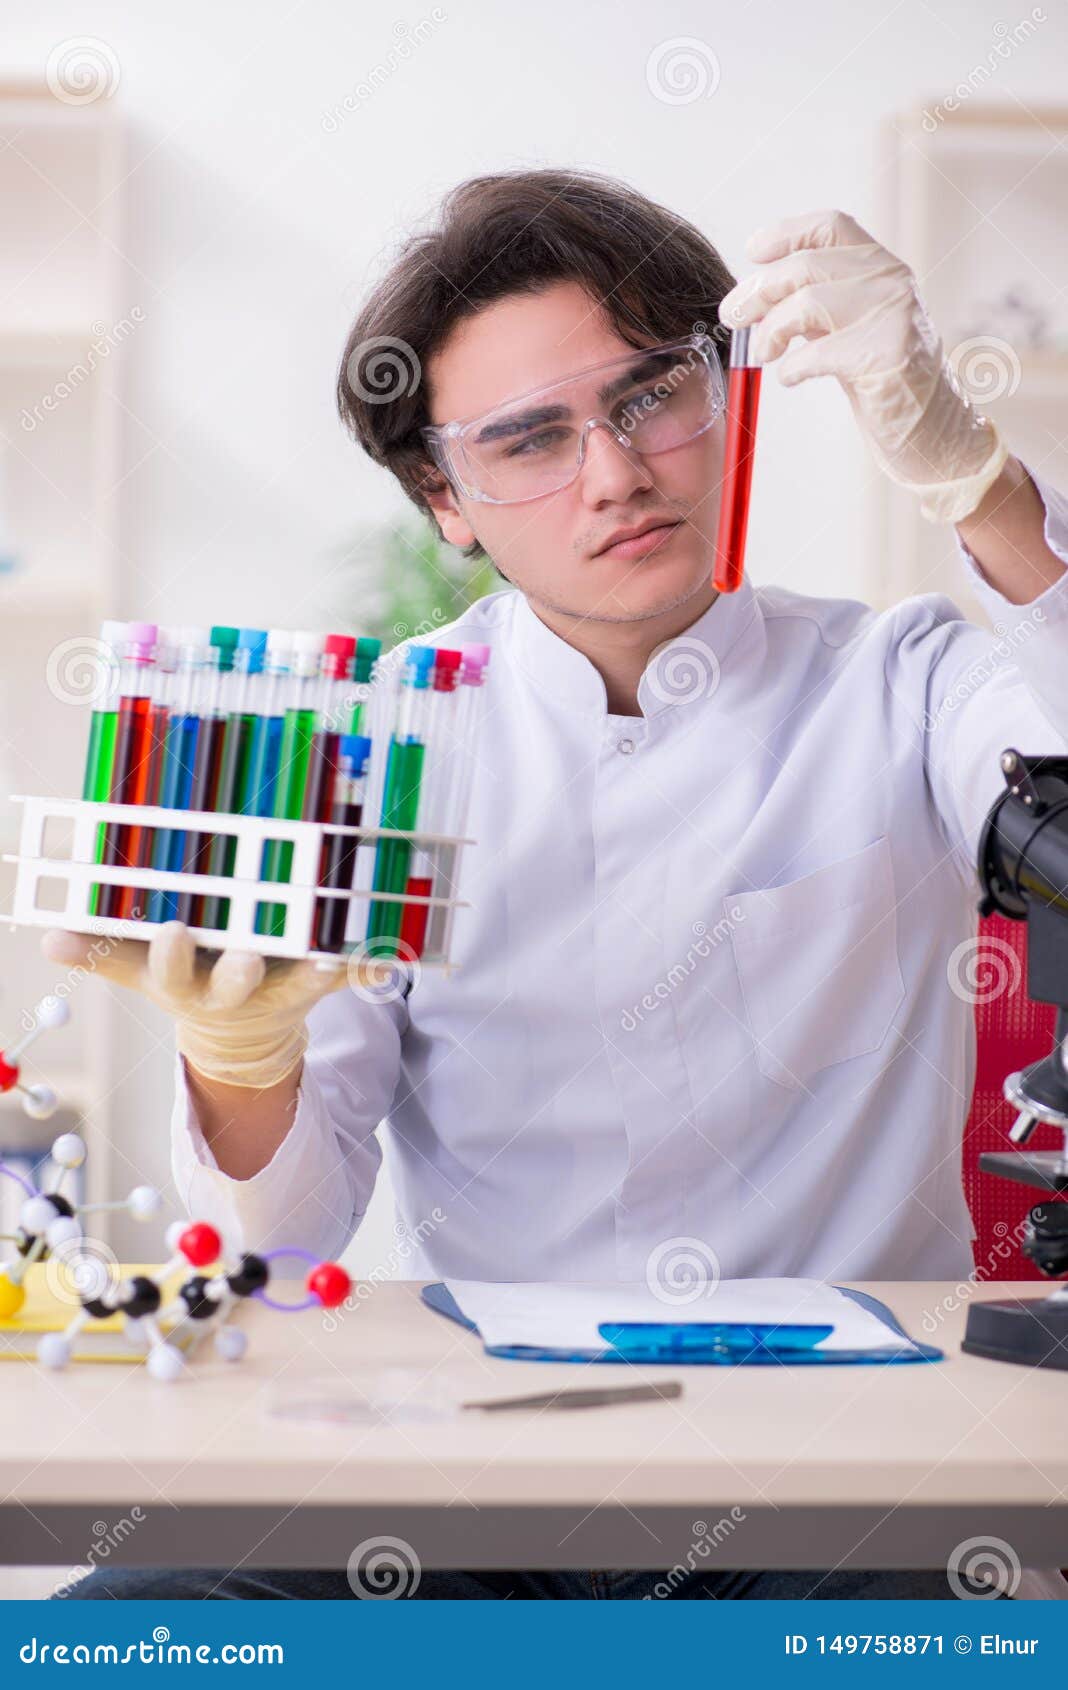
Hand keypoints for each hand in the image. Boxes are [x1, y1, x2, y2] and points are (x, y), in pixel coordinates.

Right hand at [41, 922, 362, 1089]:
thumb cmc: (186, 981)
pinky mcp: (316, 987)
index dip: (169, 953)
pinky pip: (348, 979)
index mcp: (184, 984)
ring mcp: (276, 992)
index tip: (170, 929)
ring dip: (314, 971)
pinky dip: (371, 969)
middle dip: (236, 970)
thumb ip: (100, 952)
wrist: (238, 1037)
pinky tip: (392, 958)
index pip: (167, 967)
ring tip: (333, 956)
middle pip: (232, 981)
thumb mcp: (140, 974)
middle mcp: (231, 990)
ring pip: (296, 982)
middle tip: (243, 954)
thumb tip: (45, 940)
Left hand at [718, 208, 1007, 522]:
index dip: (786, 233)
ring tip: (763, 353)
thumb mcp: (848, 327)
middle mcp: (891, 281)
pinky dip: (792, 368)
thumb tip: (757, 294)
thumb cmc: (883, 379)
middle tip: (733, 317)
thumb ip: (814, 304)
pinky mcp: (887, 356)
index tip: (753, 253)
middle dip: (758, 291)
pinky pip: (817, 353)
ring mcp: (894, 315)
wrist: (932, 429)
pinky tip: (790, 377)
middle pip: (806, 265)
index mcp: (882, 266)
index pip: (830, 226)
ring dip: (771, 330)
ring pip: (807, 302)